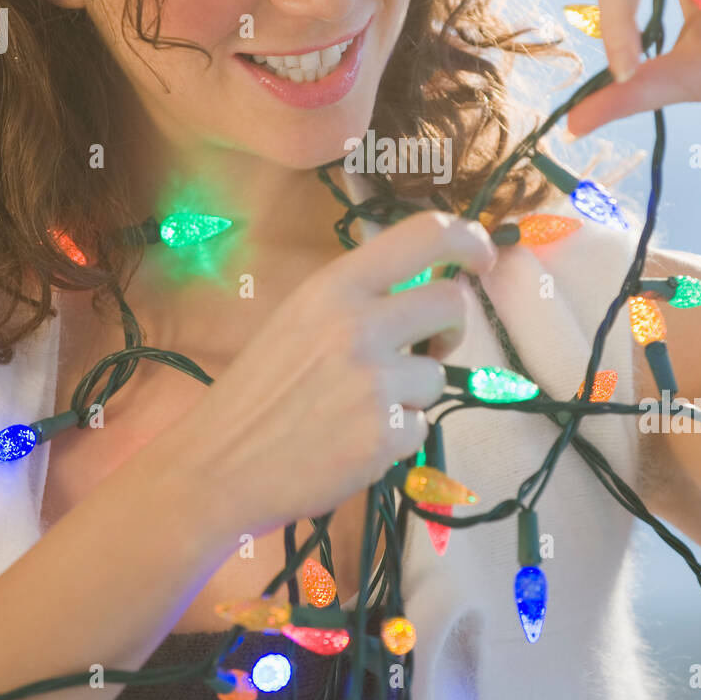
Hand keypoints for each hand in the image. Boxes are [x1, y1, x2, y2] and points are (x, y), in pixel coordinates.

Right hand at [165, 211, 496, 540]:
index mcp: (334, 287)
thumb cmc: (260, 392)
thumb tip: (429, 287)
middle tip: (427, 347)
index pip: (424, 234)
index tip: (481, 258)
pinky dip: (396, 438)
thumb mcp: (300, 319)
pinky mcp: (384, 435)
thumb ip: (359, 299)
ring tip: (358, 407)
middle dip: (450, 328)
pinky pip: (421, 426)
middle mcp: (357, 324)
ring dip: (412, 393)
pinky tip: (352, 441)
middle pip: (451, 302)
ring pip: (437, 374)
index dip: (469, 239)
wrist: (218, 465)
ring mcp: (374, 381)